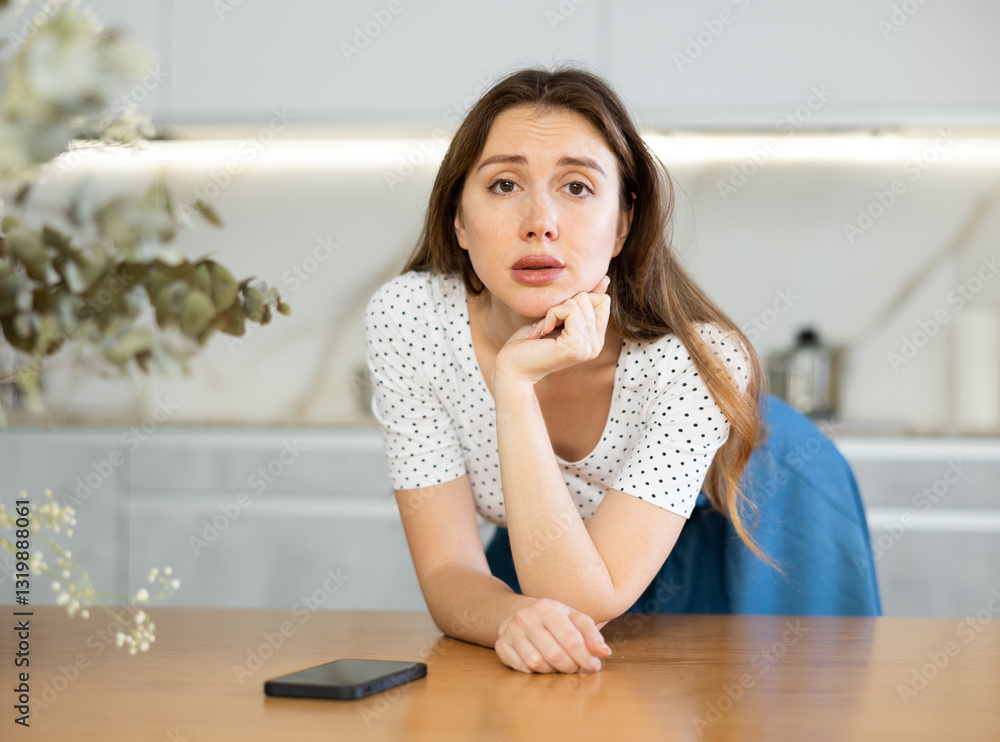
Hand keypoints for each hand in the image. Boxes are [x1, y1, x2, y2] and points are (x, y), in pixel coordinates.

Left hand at [492, 275, 611, 387]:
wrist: (513, 368)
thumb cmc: (530, 343)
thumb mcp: (558, 316)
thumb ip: (581, 302)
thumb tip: (604, 278)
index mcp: (595, 339)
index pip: (603, 300)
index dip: (577, 300)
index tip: (557, 318)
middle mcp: (596, 345)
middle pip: (592, 297)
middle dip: (564, 304)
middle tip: (548, 325)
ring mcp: (588, 347)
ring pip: (581, 300)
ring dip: (554, 310)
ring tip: (543, 330)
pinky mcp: (576, 346)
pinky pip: (570, 309)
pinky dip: (551, 314)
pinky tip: (542, 332)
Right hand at [495, 597, 612, 673]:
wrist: (518, 613)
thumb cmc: (553, 619)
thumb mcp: (573, 618)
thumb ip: (591, 634)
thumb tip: (604, 653)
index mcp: (547, 607)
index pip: (571, 639)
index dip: (585, 657)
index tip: (594, 666)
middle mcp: (526, 617)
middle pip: (554, 654)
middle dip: (570, 666)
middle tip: (577, 668)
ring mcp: (511, 631)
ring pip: (536, 663)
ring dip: (552, 670)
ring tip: (559, 665)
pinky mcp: (501, 644)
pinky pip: (521, 667)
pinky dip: (535, 672)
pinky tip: (542, 665)